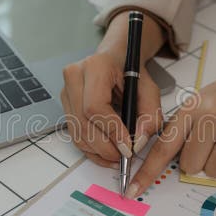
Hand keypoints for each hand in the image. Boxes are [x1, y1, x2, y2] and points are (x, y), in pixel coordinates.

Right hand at [61, 52, 162, 166]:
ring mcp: (66, 90)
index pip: (95, 106)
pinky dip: (91, 149)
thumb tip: (138, 142)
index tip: (127, 146)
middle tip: (124, 156)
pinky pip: (74, 134)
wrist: (116, 58)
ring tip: (117, 156)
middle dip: (105, 146)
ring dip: (98, 151)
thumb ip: (150, 115)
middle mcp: (75, 76)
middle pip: (83, 122)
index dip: (111, 131)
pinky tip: (106, 153)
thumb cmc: (131, 71)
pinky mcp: (65, 104)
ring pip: (77, 132)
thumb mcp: (149, 90)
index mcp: (96, 66)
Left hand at [126, 48, 215, 198]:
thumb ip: (185, 128)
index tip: (132, 190)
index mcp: (192, 108)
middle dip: (200, 160)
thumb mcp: (204, 101)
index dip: (146, 172)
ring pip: (215, 171)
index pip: (163, 146)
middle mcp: (212, 116)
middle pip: (190, 165)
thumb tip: (169, 162)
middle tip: (215, 141)